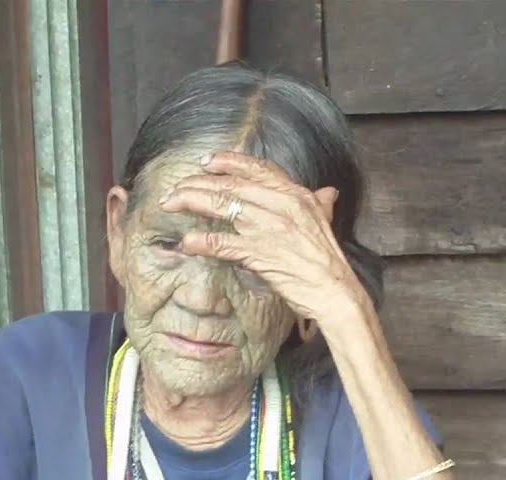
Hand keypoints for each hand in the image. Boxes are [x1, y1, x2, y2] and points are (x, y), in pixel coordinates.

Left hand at [160, 152, 367, 321]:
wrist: (335, 291)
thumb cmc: (328, 262)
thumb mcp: (326, 223)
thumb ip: (321, 204)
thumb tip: (328, 192)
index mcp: (296, 195)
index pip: (257, 169)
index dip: (228, 162)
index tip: (206, 162)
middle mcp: (281, 205)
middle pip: (231, 185)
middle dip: (198, 183)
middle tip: (177, 188)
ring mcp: (269, 228)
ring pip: (222, 206)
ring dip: (191, 202)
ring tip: (170, 204)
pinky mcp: (259, 253)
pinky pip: (222, 242)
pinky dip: (201, 241)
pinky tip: (186, 242)